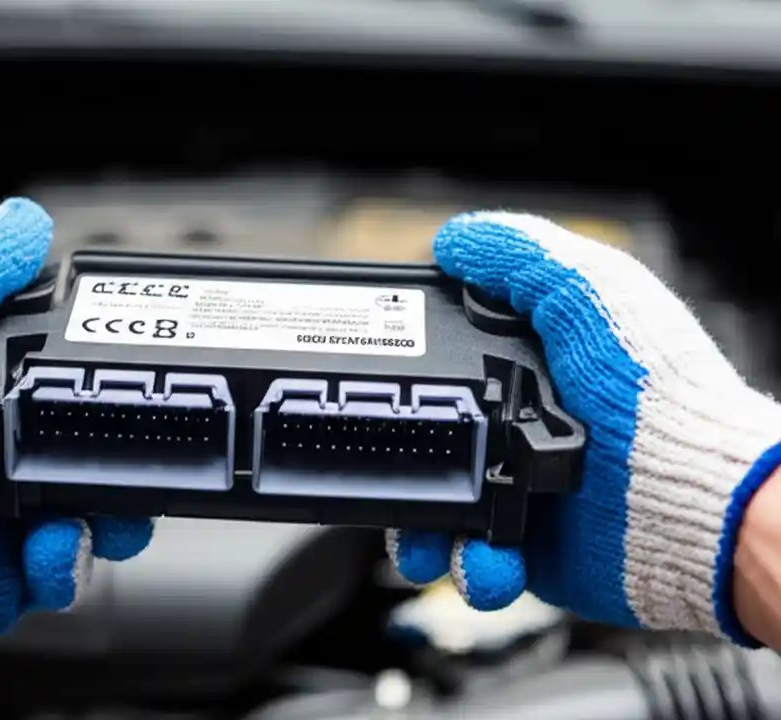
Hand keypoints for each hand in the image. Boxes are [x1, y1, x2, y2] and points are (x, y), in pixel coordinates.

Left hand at [0, 198, 151, 696]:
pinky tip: (43, 545)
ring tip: (84, 510)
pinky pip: (64, 577)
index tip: (125, 375)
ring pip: (94, 517)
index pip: (66, 379)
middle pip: (94, 451)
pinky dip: (66, 564)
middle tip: (126, 453)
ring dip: (105, 513)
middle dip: (123, 456)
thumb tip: (26, 222)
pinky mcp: (1, 582)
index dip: (101, 377)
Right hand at [386, 212, 780, 642]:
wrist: (698, 499)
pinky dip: (470, 566)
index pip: (443, 363)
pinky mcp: (534, 552)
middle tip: (387, 468)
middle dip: (396, 463)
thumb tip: (453, 240)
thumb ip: (518, 256)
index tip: (380, 377)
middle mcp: (523, 428)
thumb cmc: (656, 391)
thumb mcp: (587, 288)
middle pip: (422, 444)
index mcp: (531, 366)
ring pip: (435, 512)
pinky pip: (475, 563)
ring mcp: (525, 492)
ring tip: (425, 537)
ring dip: (418, 529)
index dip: (406, 369)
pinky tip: (487, 557)